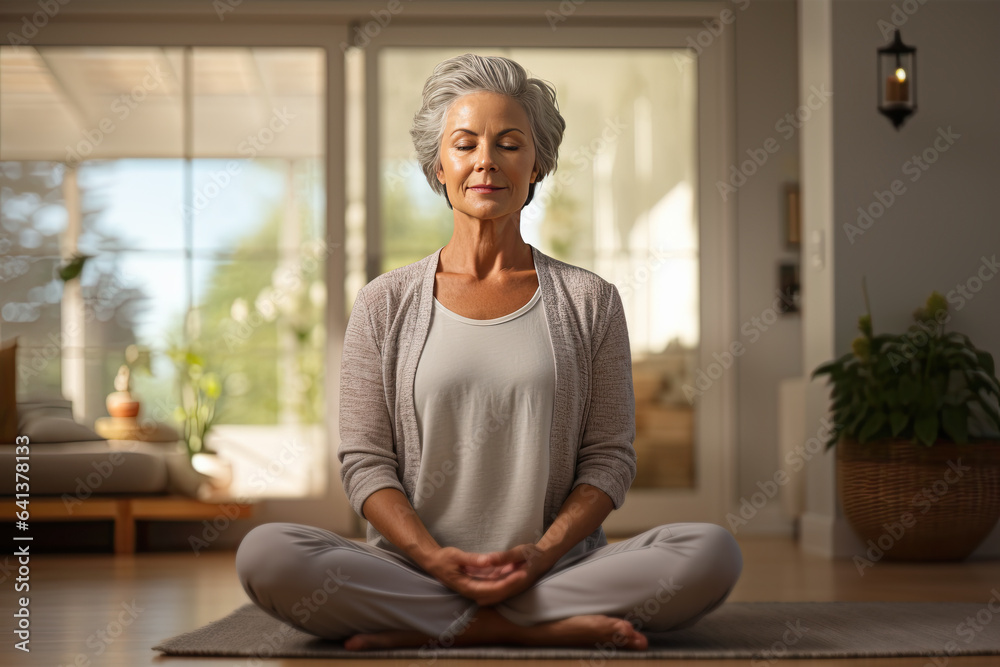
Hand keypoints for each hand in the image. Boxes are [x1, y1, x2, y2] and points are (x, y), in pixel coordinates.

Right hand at [421, 543, 553, 606]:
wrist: (433, 562)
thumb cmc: (443, 559)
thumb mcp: (456, 556)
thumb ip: (473, 560)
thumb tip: (487, 562)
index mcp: (468, 588)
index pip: (494, 590)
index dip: (509, 583)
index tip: (522, 573)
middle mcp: (474, 592)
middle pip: (499, 593)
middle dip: (514, 584)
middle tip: (529, 572)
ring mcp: (476, 589)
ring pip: (498, 590)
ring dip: (511, 582)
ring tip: (525, 570)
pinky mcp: (478, 584)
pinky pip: (495, 584)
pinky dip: (505, 579)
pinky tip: (515, 570)